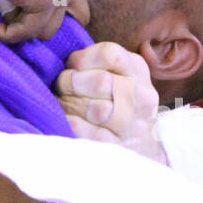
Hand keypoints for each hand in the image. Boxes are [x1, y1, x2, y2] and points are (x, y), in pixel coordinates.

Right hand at [0, 0, 89, 42]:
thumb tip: (25, 13)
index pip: (75, 0)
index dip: (53, 12)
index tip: (24, 14)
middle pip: (75, 18)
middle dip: (43, 24)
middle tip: (13, 20)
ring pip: (47, 30)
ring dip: (21, 30)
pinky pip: (25, 31)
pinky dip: (5, 34)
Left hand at [56, 42, 164, 160]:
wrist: (143, 141)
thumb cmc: (120, 98)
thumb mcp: (118, 72)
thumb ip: (96, 62)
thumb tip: (62, 61)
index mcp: (138, 71)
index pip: (111, 55)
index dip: (83, 58)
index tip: (70, 64)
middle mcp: (141, 97)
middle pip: (102, 82)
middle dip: (71, 81)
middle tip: (59, 84)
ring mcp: (132, 125)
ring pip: (97, 110)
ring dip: (69, 103)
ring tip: (60, 101)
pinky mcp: (120, 147)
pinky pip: (91, 134)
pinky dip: (72, 123)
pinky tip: (64, 118)